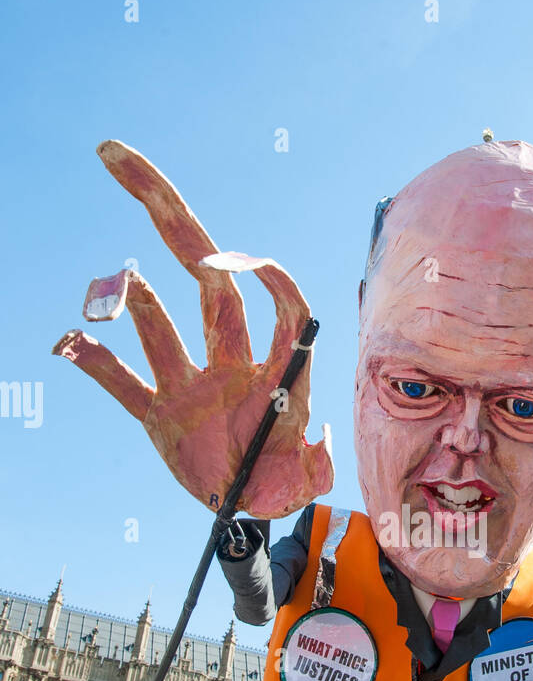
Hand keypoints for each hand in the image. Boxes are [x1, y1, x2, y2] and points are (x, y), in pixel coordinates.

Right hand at [53, 141, 333, 517]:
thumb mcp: (307, 483)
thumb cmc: (282, 486)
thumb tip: (313, 436)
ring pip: (163, 330)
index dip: (271, 283)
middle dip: (185, 229)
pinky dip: (94, 362)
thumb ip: (318, 466)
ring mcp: (192, 385)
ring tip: (114, 285)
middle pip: (214, 288)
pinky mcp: (159, 415)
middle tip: (131, 167)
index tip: (245, 261)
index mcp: (275, 377)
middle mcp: (233, 367)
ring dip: (139, 302)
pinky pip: (121, 382)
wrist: (245, 513)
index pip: (282, 314)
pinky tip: (67, 339)